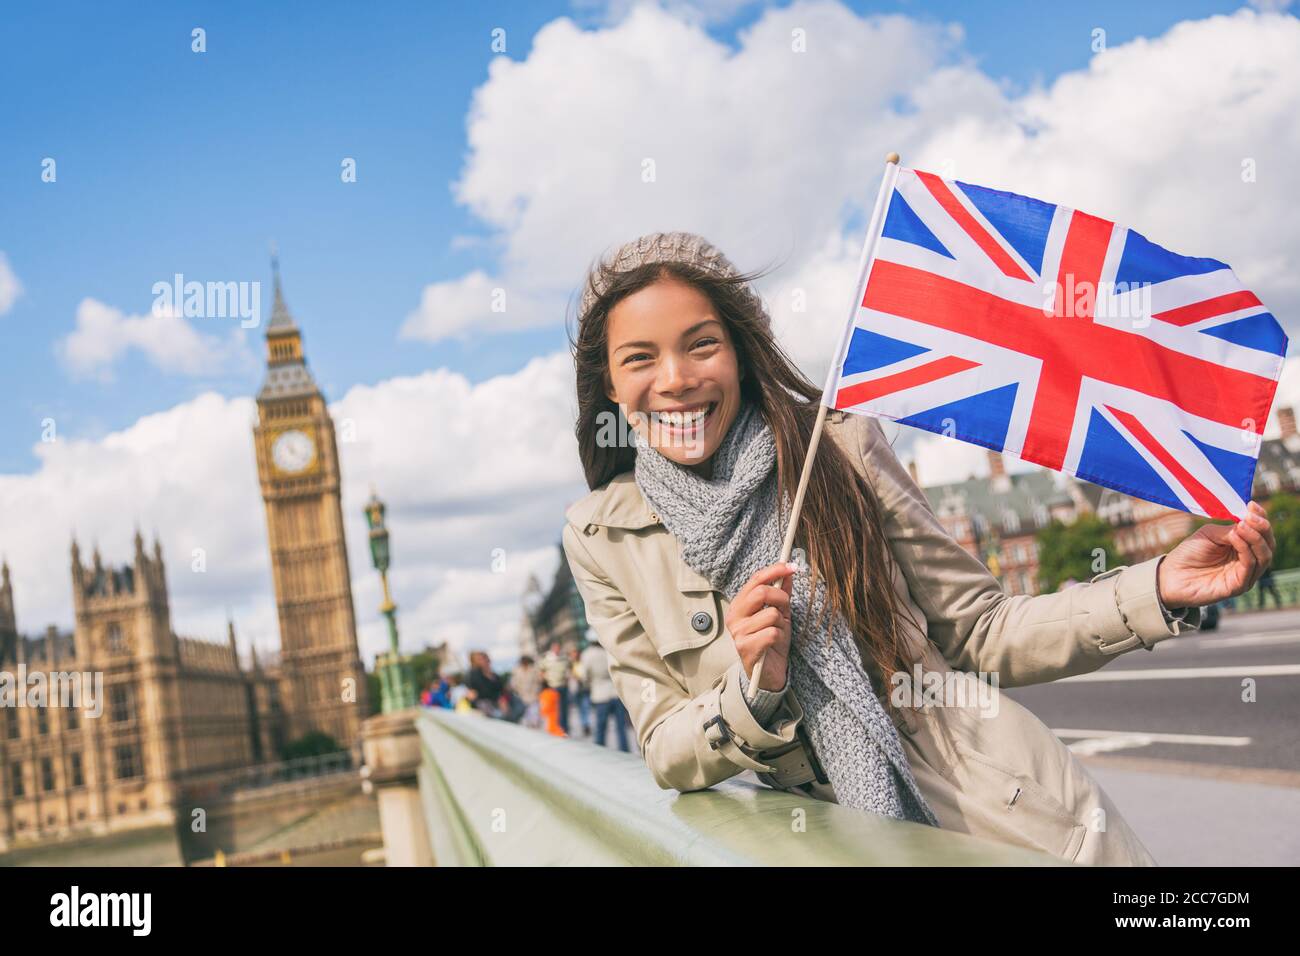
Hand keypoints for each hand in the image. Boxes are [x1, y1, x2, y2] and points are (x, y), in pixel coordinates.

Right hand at [725, 562, 794, 690]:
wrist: (769, 673)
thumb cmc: (772, 641)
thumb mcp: (780, 614)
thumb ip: (782, 593)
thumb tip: (788, 572)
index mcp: (740, 604)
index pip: (755, 580)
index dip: (775, 570)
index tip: (793, 566)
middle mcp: (734, 616)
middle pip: (761, 593)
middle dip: (781, 598)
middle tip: (787, 607)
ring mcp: (738, 633)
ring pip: (771, 614)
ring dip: (781, 623)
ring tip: (777, 632)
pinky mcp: (745, 648)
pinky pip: (772, 633)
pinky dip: (780, 637)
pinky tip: (774, 644)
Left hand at [1157, 501, 1274, 608]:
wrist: (1171, 575)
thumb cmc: (1189, 553)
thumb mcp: (1209, 534)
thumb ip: (1230, 529)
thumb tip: (1247, 521)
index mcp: (1242, 547)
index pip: (1261, 532)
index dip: (1260, 517)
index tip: (1252, 505)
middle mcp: (1248, 561)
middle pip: (1268, 544)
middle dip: (1262, 527)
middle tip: (1250, 516)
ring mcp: (1245, 575)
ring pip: (1264, 555)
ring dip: (1255, 538)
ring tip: (1242, 525)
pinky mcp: (1239, 586)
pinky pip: (1249, 565)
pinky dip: (1245, 549)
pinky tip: (1234, 536)